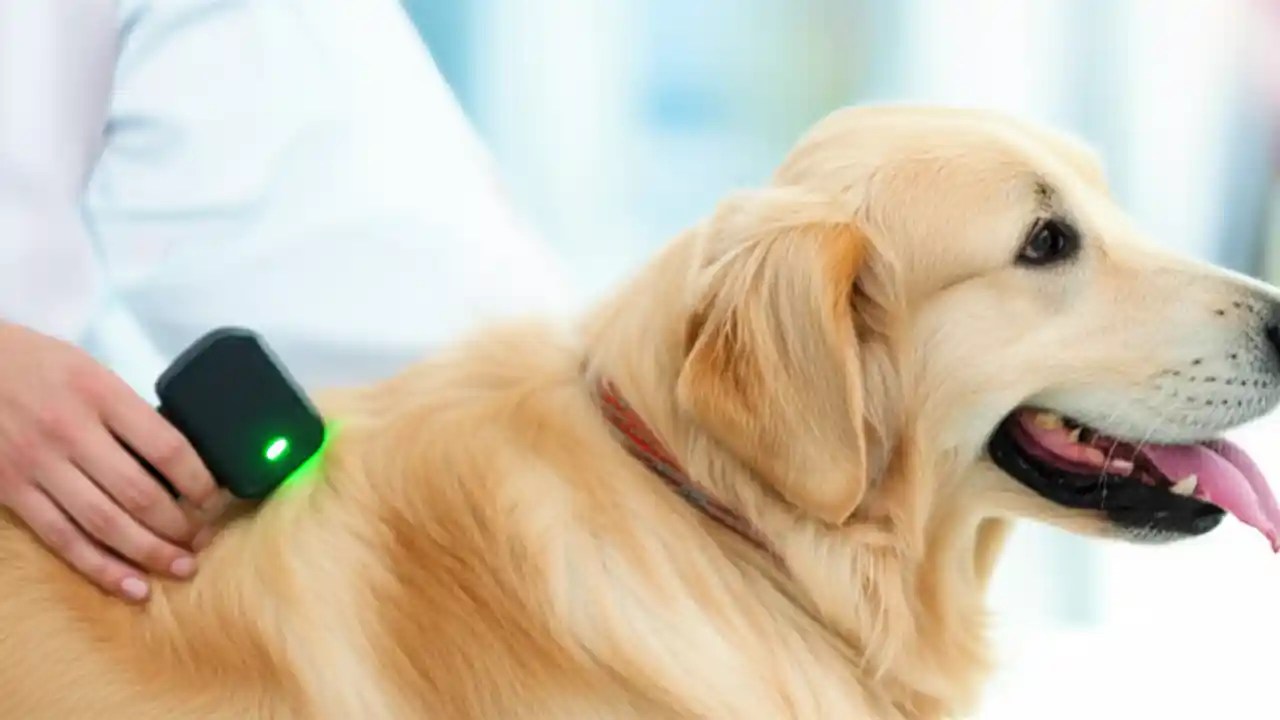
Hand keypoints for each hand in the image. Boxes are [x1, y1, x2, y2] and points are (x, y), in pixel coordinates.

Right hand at [0, 322, 219, 601]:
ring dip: (150, 553)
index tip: (216, 498)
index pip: (166, 447)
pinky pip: (63, 539)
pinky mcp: (11, 491)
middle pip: (139, 494)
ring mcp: (39, 465)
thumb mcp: (90, 371)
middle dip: (180, 526)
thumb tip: (175, 460)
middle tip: (202, 540)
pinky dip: (100, 568)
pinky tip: (131, 586)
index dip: (199, 481)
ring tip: (181, 567)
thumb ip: (127, 411)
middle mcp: (71, 432)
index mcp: (100, 394)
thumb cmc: (37, 365)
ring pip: (105, 524)